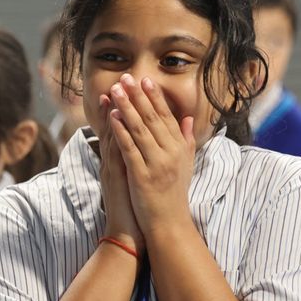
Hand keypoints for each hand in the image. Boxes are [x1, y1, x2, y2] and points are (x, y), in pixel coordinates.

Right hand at [98, 92, 144, 254]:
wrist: (128, 234)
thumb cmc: (136, 208)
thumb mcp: (138, 180)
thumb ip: (141, 162)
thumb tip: (150, 147)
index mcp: (120, 162)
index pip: (121, 131)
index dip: (124, 111)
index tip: (127, 91)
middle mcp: (113, 163)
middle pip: (114, 129)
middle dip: (116, 105)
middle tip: (117, 83)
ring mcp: (113, 169)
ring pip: (111, 137)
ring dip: (112, 115)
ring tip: (113, 94)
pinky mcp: (116, 178)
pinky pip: (115, 153)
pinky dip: (115, 136)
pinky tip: (117, 121)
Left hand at [106, 74, 195, 235]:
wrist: (169, 224)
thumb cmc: (174, 194)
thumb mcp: (186, 164)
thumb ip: (186, 140)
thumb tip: (188, 118)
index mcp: (179, 148)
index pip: (167, 117)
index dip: (155, 98)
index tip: (146, 80)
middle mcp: (171, 153)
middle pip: (153, 118)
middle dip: (138, 96)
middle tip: (127, 77)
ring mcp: (157, 164)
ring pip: (140, 129)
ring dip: (126, 107)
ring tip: (116, 90)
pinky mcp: (142, 175)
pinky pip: (129, 148)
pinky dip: (120, 130)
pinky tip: (112, 117)